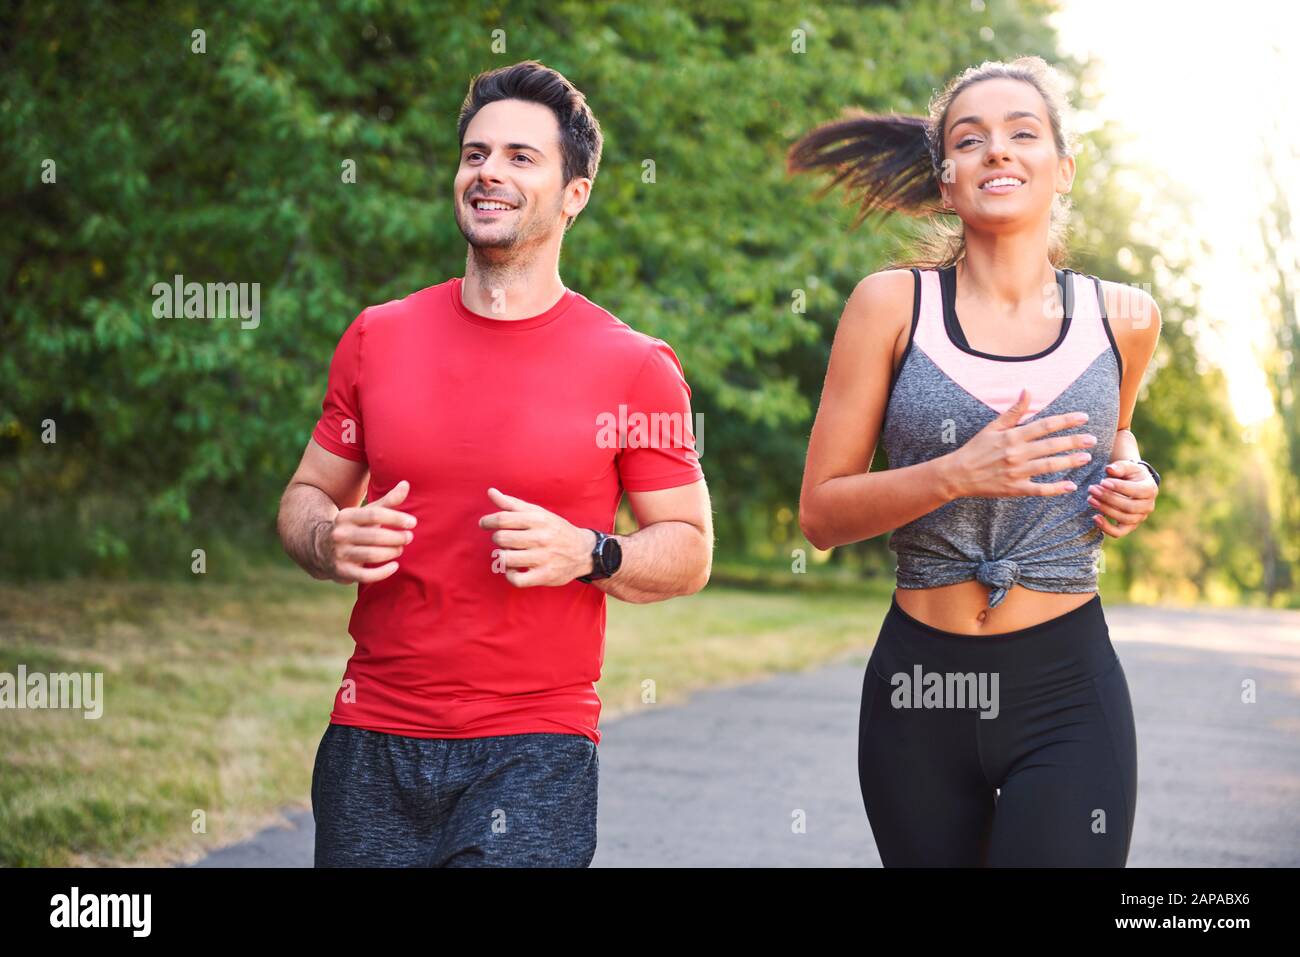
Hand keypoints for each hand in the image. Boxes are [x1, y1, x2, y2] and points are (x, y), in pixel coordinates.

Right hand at [318, 479, 416, 583]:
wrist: (320, 548)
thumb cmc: (354, 528)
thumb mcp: (366, 513)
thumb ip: (388, 501)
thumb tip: (406, 484)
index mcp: (346, 516)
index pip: (374, 515)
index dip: (396, 518)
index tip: (412, 522)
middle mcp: (340, 534)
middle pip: (375, 536)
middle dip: (396, 537)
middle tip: (409, 537)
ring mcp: (340, 554)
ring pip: (371, 555)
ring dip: (391, 552)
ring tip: (400, 549)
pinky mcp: (342, 572)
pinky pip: (365, 576)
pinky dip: (383, 572)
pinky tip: (395, 566)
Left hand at [479, 487, 595, 586]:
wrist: (583, 551)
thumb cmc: (555, 530)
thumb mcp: (538, 513)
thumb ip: (512, 504)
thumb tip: (490, 492)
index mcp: (538, 519)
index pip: (503, 518)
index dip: (488, 521)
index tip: (485, 524)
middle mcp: (541, 537)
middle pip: (501, 539)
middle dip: (498, 539)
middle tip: (504, 540)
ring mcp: (543, 558)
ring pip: (506, 559)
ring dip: (502, 557)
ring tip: (510, 554)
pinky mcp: (545, 575)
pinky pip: (517, 579)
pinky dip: (510, 575)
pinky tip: (514, 569)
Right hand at [947, 387, 1096, 498]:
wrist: (957, 475)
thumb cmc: (975, 449)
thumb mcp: (992, 427)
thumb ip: (1013, 411)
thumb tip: (1027, 391)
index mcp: (1012, 436)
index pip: (1045, 425)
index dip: (1066, 420)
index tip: (1083, 417)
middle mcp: (1017, 454)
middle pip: (1051, 446)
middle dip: (1074, 441)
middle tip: (1093, 439)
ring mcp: (1017, 472)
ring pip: (1049, 466)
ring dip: (1069, 462)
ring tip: (1086, 458)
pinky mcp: (1015, 489)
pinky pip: (1039, 489)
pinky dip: (1055, 489)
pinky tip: (1070, 486)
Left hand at [1087, 460, 1157, 537]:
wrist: (1132, 484)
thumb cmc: (1129, 474)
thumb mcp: (1127, 467)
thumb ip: (1119, 467)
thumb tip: (1109, 469)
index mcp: (1150, 489)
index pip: (1136, 491)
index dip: (1119, 487)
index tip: (1103, 482)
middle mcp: (1148, 506)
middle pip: (1129, 507)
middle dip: (1109, 498)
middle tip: (1092, 489)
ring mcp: (1139, 518)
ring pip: (1124, 519)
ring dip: (1105, 510)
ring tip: (1090, 499)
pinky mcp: (1129, 526)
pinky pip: (1119, 532)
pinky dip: (1107, 528)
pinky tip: (1095, 517)